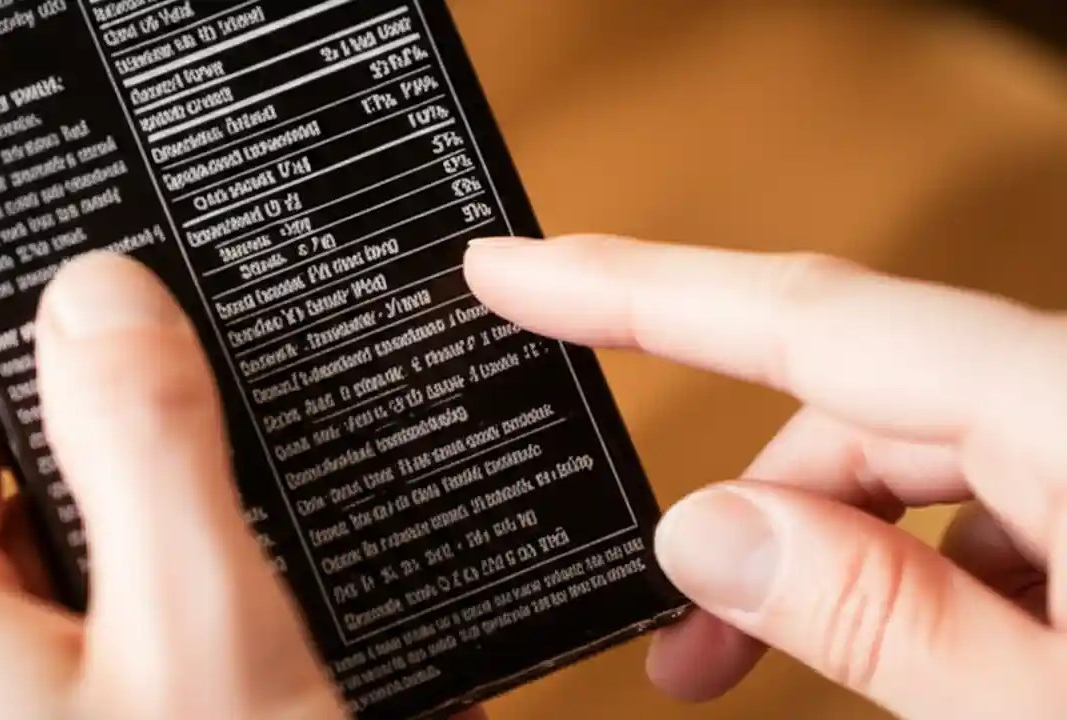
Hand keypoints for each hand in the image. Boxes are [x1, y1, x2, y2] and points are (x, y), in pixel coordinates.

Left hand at [0, 254, 345, 718]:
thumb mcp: (197, 628)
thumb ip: (144, 445)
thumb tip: (102, 293)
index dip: (20, 330)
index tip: (124, 282)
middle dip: (119, 451)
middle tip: (232, 425)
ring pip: (53, 573)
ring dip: (158, 546)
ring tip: (263, 546)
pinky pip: (80, 644)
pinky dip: (162, 619)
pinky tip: (256, 628)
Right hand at [465, 234, 1066, 718]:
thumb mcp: (1046, 713)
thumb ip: (881, 615)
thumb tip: (711, 534)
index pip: (805, 314)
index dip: (632, 287)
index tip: (511, 272)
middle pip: (853, 401)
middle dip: (748, 511)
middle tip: (679, 644)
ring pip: (913, 450)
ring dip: (831, 553)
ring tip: (773, 662)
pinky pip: (986, 486)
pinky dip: (917, 561)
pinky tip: (921, 655)